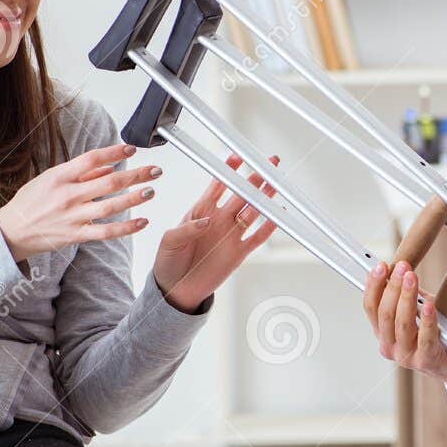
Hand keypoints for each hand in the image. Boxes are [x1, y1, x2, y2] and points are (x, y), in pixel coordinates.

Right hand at [0, 142, 161, 261]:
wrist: (11, 231)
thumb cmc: (31, 201)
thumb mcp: (50, 178)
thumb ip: (81, 174)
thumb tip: (109, 166)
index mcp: (60, 176)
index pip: (91, 159)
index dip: (114, 152)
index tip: (131, 148)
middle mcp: (67, 195)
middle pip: (108, 182)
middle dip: (135, 175)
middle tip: (154, 170)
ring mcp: (72, 217)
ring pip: (110, 207)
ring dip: (133, 198)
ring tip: (150, 191)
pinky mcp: (76, 235)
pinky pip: (105, 232)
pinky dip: (126, 228)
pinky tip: (142, 222)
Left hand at [151, 154, 279, 312]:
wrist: (176, 289)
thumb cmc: (169, 261)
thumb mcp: (169, 241)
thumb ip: (186, 229)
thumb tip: (206, 221)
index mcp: (201, 211)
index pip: (218, 185)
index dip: (228, 170)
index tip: (238, 157)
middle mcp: (219, 219)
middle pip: (241, 194)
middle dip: (255, 179)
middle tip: (268, 166)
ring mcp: (230, 235)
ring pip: (252, 212)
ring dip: (264, 198)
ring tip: (275, 185)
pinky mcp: (238, 253)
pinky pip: (257, 238)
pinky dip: (269, 227)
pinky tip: (278, 215)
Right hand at [362, 260, 446, 408]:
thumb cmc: (441, 336)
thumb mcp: (421, 313)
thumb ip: (411, 297)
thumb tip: (403, 272)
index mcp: (383, 334)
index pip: (370, 307)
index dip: (373, 285)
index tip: (381, 266)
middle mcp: (389, 347)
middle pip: (385, 313)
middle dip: (393, 287)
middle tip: (403, 267)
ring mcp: (406, 357)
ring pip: (402, 323)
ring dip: (406, 297)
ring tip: (412, 277)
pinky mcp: (426, 362)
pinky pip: (425, 338)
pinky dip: (427, 320)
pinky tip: (429, 305)